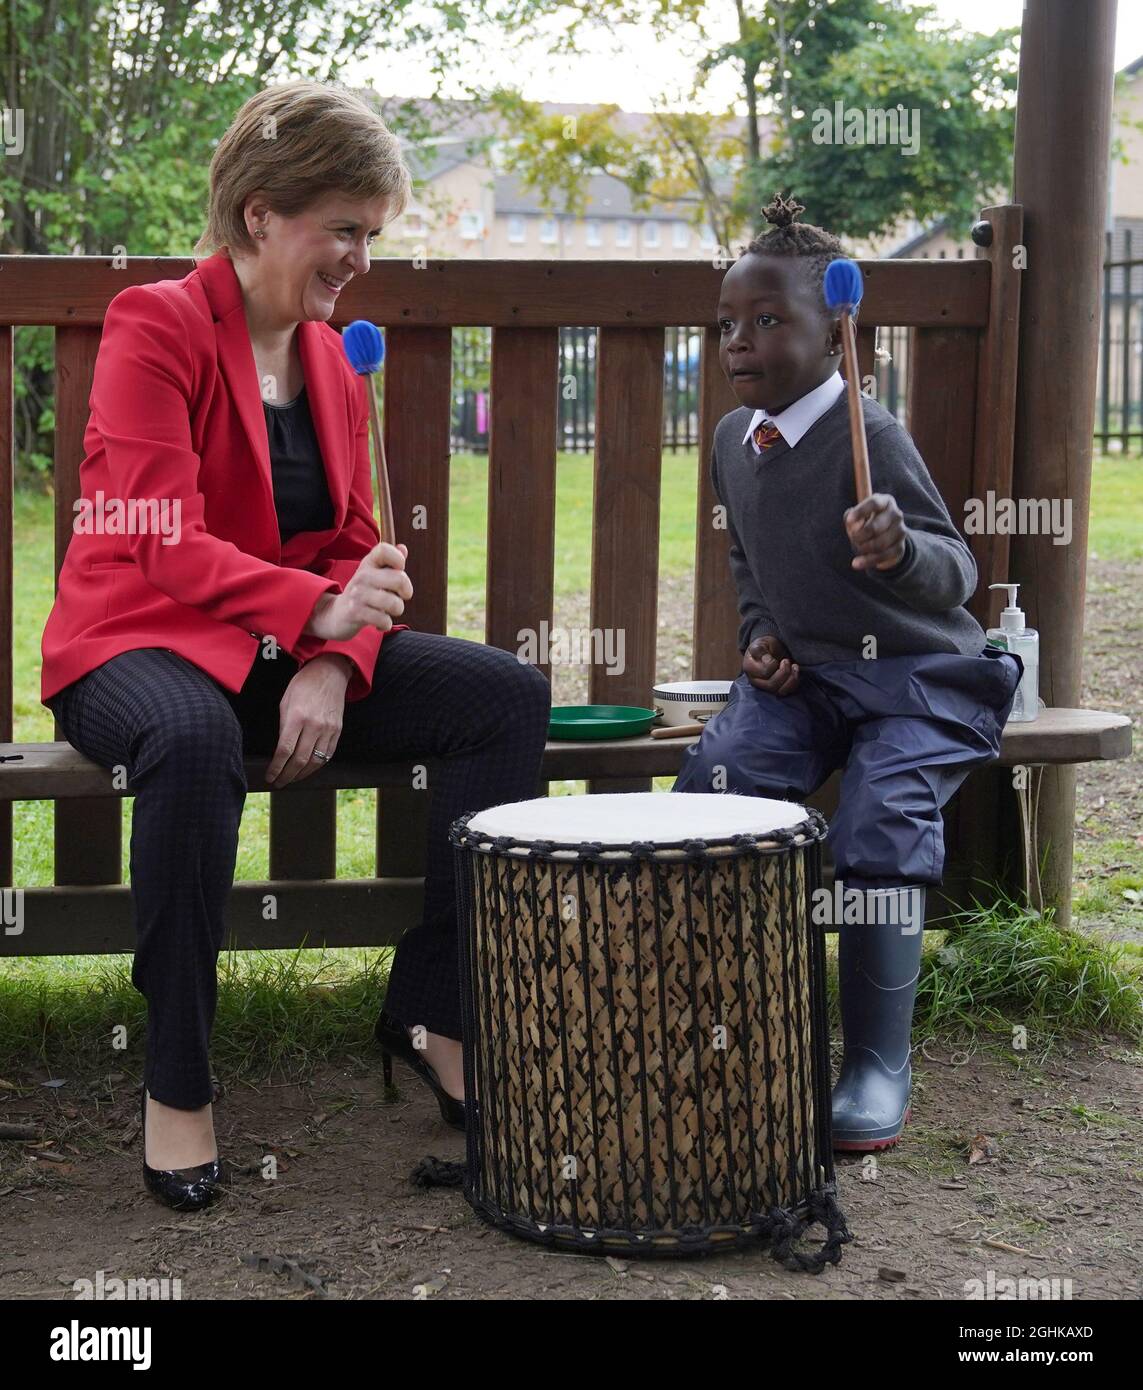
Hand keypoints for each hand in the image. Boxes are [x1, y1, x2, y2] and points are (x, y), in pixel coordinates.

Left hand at [266, 654, 350, 785]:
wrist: (330, 673)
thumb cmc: (304, 685)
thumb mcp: (286, 701)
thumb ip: (283, 726)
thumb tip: (281, 750)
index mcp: (297, 717)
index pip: (285, 750)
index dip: (276, 767)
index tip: (270, 776)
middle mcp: (314, 725)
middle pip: (299, 760)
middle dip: (287, 775)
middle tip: (278, 782)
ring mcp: (328, 729)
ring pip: (315, 761)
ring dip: (302, 774)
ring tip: (292, 779)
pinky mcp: (337, 731)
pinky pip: (327, 755)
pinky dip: (317, 766)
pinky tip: (308, 769)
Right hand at [305, 542, 412, 640]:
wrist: (337, 614)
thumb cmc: (364, 593)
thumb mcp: (375, 575)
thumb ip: (391, 563)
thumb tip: (403, 548)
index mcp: (369, 563)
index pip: (384, 550)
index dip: (398, 559)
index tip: (399, 571)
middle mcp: (363, 576)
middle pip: (399, 579)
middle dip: (407, 592)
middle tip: (400, 596)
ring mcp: (358, 594)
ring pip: (394, 603)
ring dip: (397, 610)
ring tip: (389, 610)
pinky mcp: (356, 612)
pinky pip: (383, 620)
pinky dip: (386, 624)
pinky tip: (381, 622)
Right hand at [743, 635, 799, 695]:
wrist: (771, 651)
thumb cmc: (765, 647)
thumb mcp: (761, 643)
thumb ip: (760, 649)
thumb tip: (766, 660)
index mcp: (750, 668)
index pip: (764, 672)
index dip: (774, 665)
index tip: (776, 657)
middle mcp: (756, 681)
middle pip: (771, 685)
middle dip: (784, 672)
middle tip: (786, 661)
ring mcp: (766, 687)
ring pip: (779, 691)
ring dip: (791, 679)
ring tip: (794, 666)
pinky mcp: (776, 689)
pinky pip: (787, 692)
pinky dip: (794, 682)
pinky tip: (795, 671)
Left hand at [844, 494, 907, 571]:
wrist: (881, 540)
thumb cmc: (864, 523)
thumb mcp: (855, 517)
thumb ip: (850, 517)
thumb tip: (853, 524)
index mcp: (885, 501)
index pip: (874, 503)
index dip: (861, 512)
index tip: (848, 521)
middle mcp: (896, 514)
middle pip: (875, 527)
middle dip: (859, 536)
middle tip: (854, 538)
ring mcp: (900, 531)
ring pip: (879, 544)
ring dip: (863, 548)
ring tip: (858, 547)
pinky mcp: (900, 547)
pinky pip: (882, 556)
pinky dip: (867, 561)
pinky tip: (856, 563)